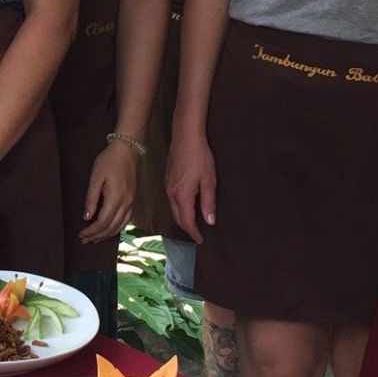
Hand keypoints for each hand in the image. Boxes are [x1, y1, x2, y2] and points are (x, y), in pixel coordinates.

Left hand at [78, 142, 136, 242]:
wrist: (128, 150)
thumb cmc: (109, 160)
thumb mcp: (96, 177)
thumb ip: (91, 199)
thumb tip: (86, 217)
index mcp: (116, 198)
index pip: (103, 222)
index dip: (91, 231)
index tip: (81, 235)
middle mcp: (126, 203)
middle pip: (112, 227)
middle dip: (97, 236)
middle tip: (84, 240)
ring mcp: (132, 202)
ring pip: (120, 226)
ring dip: (107, 234)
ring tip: (95, 238)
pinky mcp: (133, 199)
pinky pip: (126, 219)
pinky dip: (116, 227)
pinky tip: (109, 229)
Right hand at [164, 128, 214, 242]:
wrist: (186, 135)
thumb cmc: (199, 156)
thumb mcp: (209, 180)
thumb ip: (208, 202)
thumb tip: (209, 220)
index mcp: (182, 195)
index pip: (187, 221)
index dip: (194, 233)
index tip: (201, 241)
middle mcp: (171, 193)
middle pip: (177, 218)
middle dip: (187, 228)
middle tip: (198, 234)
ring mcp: (168, 186)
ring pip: (173, 209)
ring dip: (182, 218)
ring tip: (194, 223)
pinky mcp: (168, 179)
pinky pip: (172, 200)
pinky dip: (179, 208)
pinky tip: (188, 205)